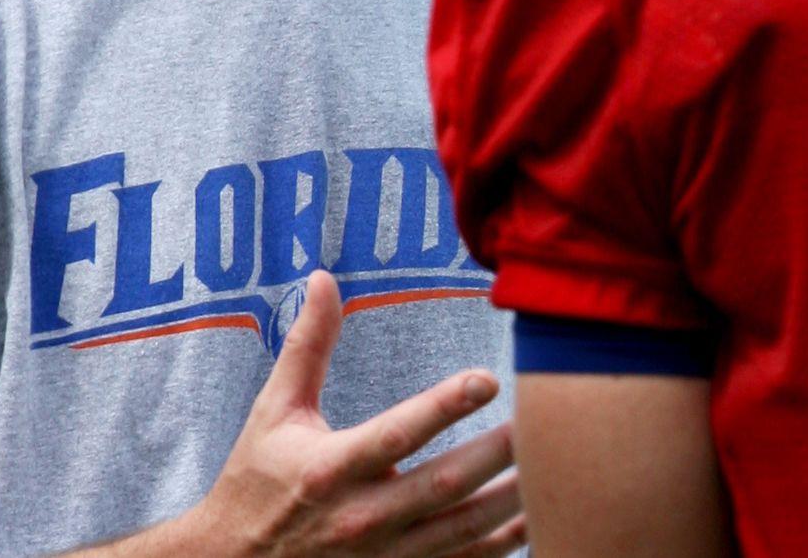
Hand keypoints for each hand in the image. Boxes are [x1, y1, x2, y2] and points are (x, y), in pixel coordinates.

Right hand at [189, 270, 522, 556]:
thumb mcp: (274, 410)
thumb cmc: (256, 481)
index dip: (444, 406)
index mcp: (331, 467)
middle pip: (443, 484)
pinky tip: (532, 520)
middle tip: (541, 423)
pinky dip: (500, 545)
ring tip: (551, 468)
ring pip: (461, 530)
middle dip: (497, 455)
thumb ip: (307, 345)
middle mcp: (361, 516)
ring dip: (509, 501)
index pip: (398, 433)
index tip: (488, 379)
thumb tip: (325, 278)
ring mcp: (382, 556)